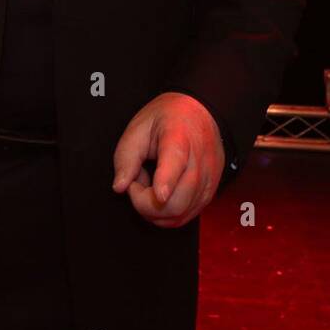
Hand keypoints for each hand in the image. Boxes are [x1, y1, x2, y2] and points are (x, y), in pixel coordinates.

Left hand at [111, 92, 225, 227]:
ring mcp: (208, 181)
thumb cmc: (167, 118)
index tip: (159, 194)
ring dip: (156, 211)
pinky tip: (160, 195)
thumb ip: (126, 157)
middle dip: (146, 204)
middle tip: (135, 184)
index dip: (167, 182)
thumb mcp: (139, 127)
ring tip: (148, 186)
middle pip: (177, 201)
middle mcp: (200, 162)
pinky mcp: (209, 194)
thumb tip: (120, 187)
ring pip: (181, 215)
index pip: (176, 162)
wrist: (201, 113)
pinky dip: (168, 214)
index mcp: (179, 137)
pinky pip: (187, 216)